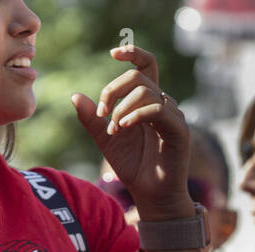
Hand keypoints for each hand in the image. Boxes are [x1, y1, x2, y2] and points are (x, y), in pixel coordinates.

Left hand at [71, 45, 191, 221]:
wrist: (151, 196)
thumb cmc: (133, 167)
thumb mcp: (106, 140)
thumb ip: (92, 119)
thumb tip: (75, 96)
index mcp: (147, 102)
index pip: (146, 65)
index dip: (132, 53)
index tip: (113, 54)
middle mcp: (163, 105)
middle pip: (139, 77)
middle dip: (114, 90)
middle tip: (102, 113)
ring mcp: (173, 116)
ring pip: (146, 92)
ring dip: (122, 108)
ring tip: (114, 130)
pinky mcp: (179, 130)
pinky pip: (158, 109)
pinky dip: (136, 115)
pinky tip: (123, 127)